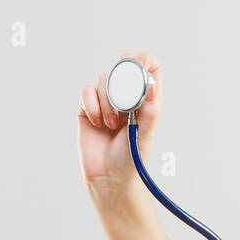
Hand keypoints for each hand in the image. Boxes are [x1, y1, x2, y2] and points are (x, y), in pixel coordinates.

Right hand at [78, 52, 162, 204]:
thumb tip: (151, 88)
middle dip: (122, 77)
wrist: (108, 178)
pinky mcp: (88, 108)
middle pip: (124, 66)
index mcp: (146, 100)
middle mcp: (127, 97)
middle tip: (123, 98)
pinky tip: (98, 124)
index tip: (140, 64)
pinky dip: (92, 105)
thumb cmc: (131, 159)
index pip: (150, 67)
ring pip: (104, 79)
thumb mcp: (145, 134)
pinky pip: (87, 92)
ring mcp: (107, 101)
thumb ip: (150, 111)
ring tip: (112, 125)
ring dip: (108, 101)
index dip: (145, 60)